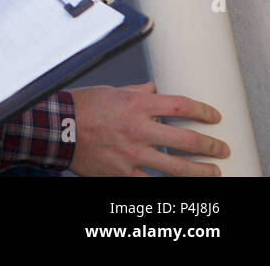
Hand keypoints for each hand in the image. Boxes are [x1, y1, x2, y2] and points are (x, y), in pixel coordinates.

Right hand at [68, 82, 229, 175]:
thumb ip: (136, 91)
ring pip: (178, 168)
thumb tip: (153, 89)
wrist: (54, 129)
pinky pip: (152, 183)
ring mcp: (131, 155)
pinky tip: (180, 186)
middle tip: (221, 148)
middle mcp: (138, 129)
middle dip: (212, 146)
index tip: (214, 116)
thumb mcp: (109, 91)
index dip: (204, 111)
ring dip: (202, 171)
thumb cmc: (78, 107)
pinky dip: (169, 186)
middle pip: (188, 140)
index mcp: (136, 104)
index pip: (181, 106)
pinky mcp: (122, 173)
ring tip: (214, 172)